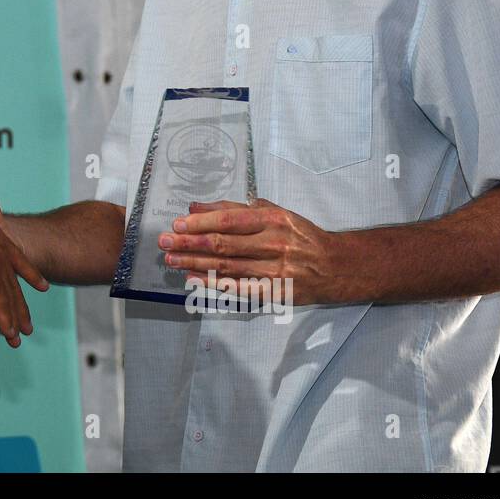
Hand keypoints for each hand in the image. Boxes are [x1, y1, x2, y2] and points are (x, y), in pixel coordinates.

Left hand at [158, 197, 358, 304]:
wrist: (335, 265)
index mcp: (273, 220)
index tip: (178, 223)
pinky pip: (237, 288)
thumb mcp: (274, 213)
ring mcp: (274, 271)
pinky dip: (211, 283)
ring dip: (194, 263)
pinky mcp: (274, 292)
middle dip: (189, 243)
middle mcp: (273, 244)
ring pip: (226, 267)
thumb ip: (236, 209)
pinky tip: (192, 277)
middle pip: (223, 244)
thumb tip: (197, 206)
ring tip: (171, 259)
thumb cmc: (300, 235)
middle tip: (164, 241)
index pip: (229, 221)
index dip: (200, 223)